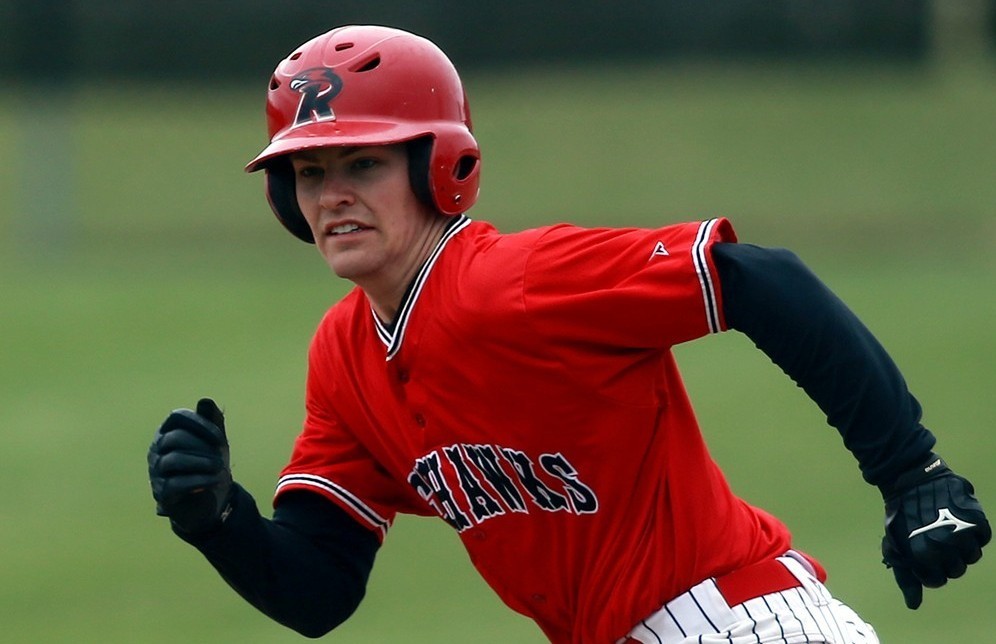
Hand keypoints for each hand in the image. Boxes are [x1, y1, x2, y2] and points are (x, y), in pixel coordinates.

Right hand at [148, 398, 232, 533]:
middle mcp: (157, 449)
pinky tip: (214, 480)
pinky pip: (176, 483)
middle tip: (221, 457)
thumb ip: (212, 419)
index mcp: (168, 431)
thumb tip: (204, 400)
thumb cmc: (210, 462)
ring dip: (202, 462)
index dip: (199, 423)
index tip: (220, 437)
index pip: (177, 416)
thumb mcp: (215, 440)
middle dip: (202, 446)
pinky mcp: (162, 493)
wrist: (211, 498)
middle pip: (175, 438)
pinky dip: (199, 480)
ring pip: (174, 460)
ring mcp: (156, 471)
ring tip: (220, 468)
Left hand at [881, 455, 990, 608]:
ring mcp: (963, 533)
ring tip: (948, 534)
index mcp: (923, 555)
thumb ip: (906, 576)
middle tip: (936, 544)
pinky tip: (961, 525)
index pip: (936, 580)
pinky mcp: (976, 519)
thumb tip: (913, 605)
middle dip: (945, 561)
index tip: (924, 558)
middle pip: (956, 571)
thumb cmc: (901, 515)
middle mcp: (946, 547)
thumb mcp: (896, 545)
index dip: (929, 571)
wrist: (911, 479)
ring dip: (962, 549)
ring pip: (972, 556)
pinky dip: (975, 534)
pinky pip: (984, 538)